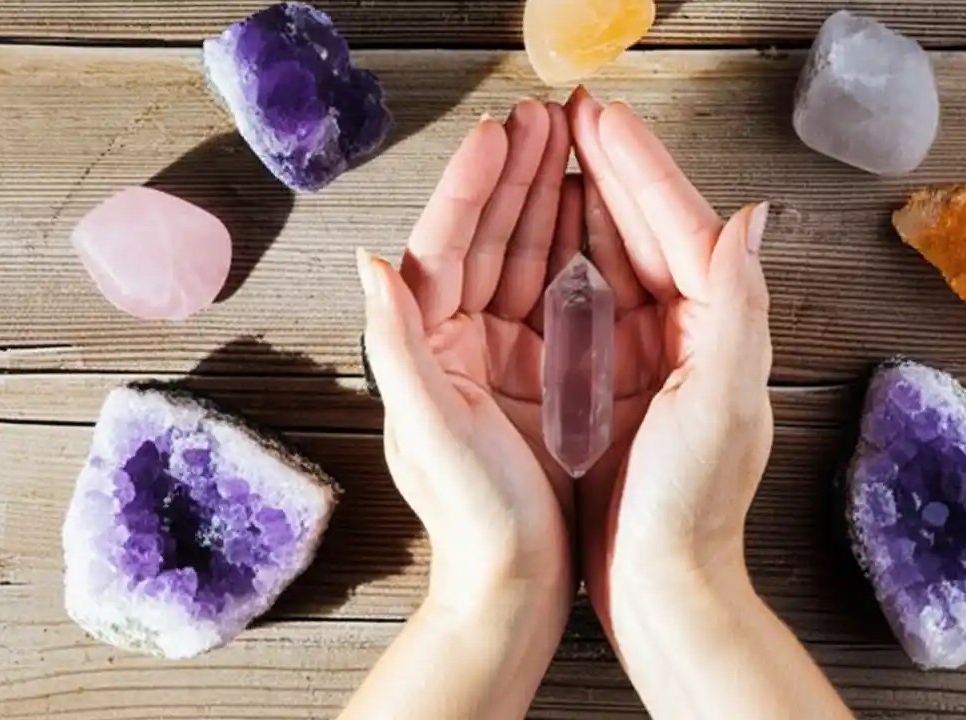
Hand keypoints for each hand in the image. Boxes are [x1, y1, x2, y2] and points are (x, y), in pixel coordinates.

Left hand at [359, 99, 573, 607]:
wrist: (515, 587)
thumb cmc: (475, 521)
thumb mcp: (430, 433)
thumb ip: (397, 347)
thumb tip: (370, 263)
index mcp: (424, 348)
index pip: (444, 246)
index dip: (472, 186)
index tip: (501, 133)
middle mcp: (455, 344)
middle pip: (486, 241)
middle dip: (515, 177)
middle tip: (548, 120)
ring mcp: (498, 358)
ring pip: (523, 260)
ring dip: (546, 202)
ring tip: (571, 150)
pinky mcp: (538, 378)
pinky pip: (556, 299)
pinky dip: (574, 254)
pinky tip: (595, 221)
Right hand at [559, 88, 850, 719]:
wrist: (662, 587)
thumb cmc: (692, 507)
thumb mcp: (723, 405)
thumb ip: (741, 307)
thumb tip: (753, 216)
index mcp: (719, 326)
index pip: (680, 223)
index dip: (640, 164)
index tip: (604, 116)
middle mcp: (688, 331)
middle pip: (646, 229)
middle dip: (611, 168)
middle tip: (574, 115)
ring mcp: (649, 355)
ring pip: (615, 258)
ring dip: (587, 201)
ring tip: (556, 154)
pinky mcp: (615, 384)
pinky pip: (589, 304)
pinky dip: (570, 261)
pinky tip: (548, 236)